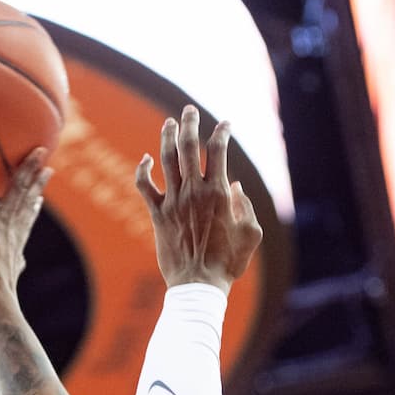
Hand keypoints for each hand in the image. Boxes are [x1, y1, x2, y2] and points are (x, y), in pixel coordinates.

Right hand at [0, 148, 52, 297]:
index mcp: (3, 219)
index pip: (18, 188)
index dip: (28, 168)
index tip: (41, 152)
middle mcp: (14, 230)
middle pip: (28, 201)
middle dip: (37, 183)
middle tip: (48, 168)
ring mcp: (16, 247)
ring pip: (26, 221)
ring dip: (33, 206)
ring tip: (39, 198)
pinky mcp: (13, 263)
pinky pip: (20, 241)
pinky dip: (22, 234)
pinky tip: (21, 240)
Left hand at [135, 104, 263, 293]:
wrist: (198, 285)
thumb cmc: (228, 263)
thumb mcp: (251, 234)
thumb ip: (246, 207)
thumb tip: (235, 186)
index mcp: (219, 193)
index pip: (218, 150)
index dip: (222, 132)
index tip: (225, 124)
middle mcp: (194, 192)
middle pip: (189, 146)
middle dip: (190, 123)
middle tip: (190, 110)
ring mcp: (173, 202)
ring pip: (167, 159)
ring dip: (167, 137)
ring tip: (170, 122)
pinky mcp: (157, 215)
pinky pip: (144, 186)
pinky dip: (143, 169)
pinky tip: (147, 159)